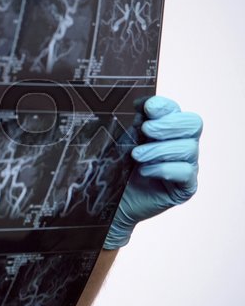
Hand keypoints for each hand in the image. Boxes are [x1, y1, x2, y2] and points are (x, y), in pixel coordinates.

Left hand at [103, 96, 201, 249]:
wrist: (111, 201)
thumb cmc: (117, 167)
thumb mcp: (122, 141)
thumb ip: (134, 123)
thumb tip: (141, 104)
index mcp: (167, 128)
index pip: (176, 109)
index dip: (164, 106)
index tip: (146, 108)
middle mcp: (182, 143)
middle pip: (193, 123)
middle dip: (168, 125)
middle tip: (146, 130)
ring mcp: (187, 165)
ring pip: (188, 148)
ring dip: (160, 149)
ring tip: (137, 156)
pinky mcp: (186, 186)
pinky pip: (186, 172)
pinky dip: (164, 169)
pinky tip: (145, 172)